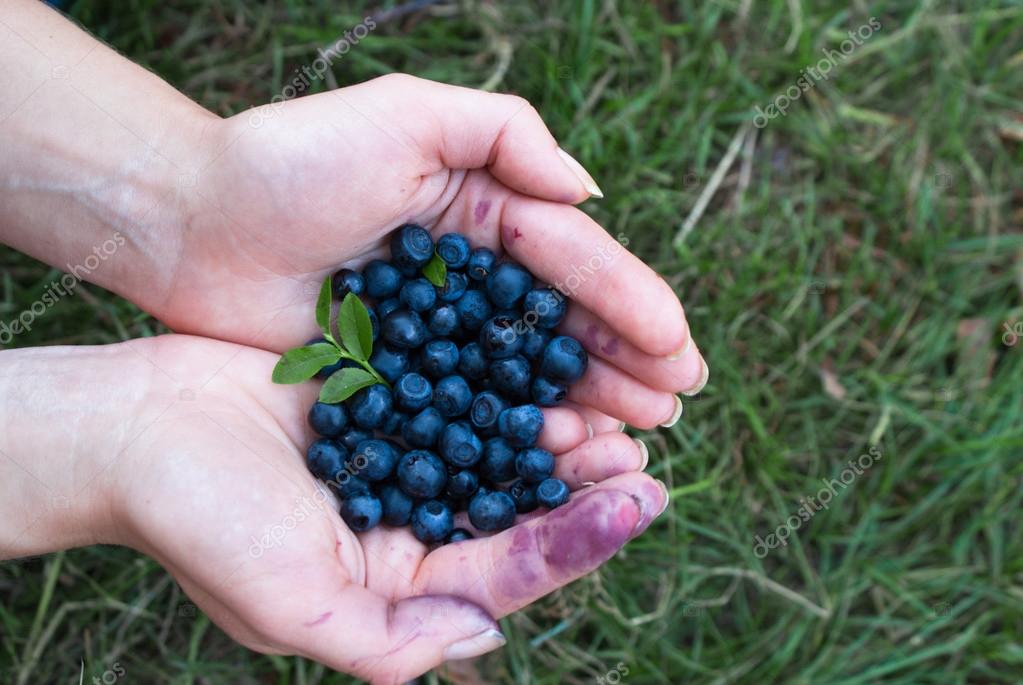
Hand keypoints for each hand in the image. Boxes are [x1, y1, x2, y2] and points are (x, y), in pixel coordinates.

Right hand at [35, 336, 665, 683]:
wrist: (134, 425)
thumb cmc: (201, 520)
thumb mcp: (290, 606)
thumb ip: (390, 640)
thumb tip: (485, 636)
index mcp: (398, 581)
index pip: (506, 570)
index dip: (576, 540)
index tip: (641, 501)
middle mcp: (410, 524)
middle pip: (517, 511)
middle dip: (584, 489)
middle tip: (645, 454)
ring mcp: (402, 457)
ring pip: (501, 449)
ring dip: (559, 432)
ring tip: (618, 409)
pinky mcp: (388, 397)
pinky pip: (463, 391)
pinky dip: (508, 381)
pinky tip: (549, 362)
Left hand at [160, 74, 706, 428]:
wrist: (193, 223)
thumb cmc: (291, 160)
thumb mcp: (404, 115)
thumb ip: (504, 133)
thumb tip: (588, 193)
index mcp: (482, 210)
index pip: (572, 258)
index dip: (628, 301)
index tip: (677, 347)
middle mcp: (470, 275)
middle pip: (562, 322)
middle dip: (624, 360)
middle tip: (675, 402)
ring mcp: (437, 334)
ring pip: (526, 371)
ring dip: (587, 402)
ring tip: (638, 434)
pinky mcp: (398, 380)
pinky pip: (470, 410)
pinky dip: (516, 432)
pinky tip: (558, 454)